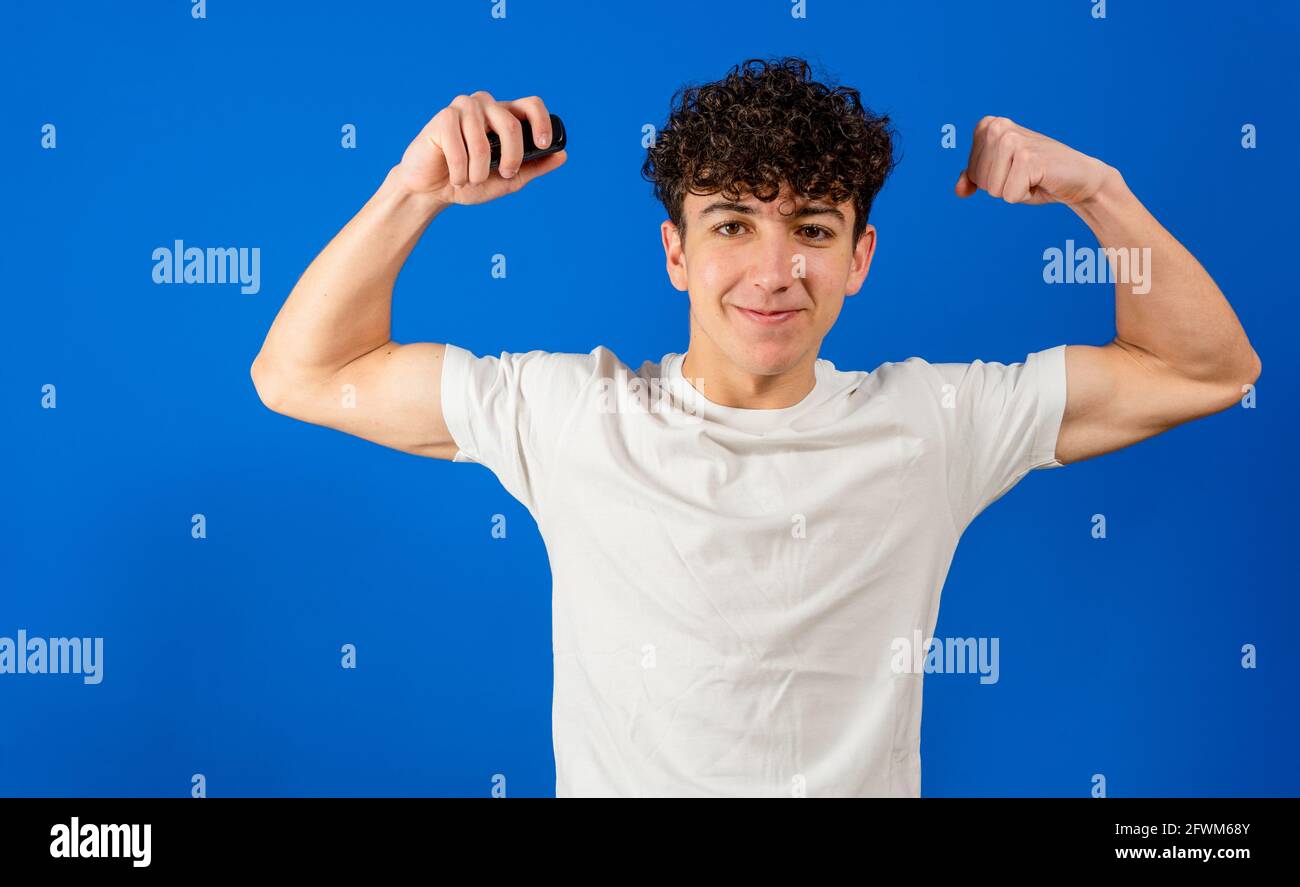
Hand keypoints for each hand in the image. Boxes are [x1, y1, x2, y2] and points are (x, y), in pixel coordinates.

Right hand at [394, 91, 566, 204]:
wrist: (432, 191)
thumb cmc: (470, 182)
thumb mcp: (508, 180)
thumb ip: (534, 167)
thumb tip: (563, 155)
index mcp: (505, 115)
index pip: (531, 104)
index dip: (541, 122)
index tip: (542, 145)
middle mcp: (486, 106)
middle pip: (511, 124)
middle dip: (511, 157)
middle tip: (504, 174)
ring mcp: (463, 108)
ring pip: (483, 139)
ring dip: (478, 170)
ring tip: (470, 181)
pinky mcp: (443, 118)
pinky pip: (458, 144)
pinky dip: (459, 169)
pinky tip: (455, 176)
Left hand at [955, 116, 1112, 206]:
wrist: (1078, 177)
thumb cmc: (1036, 175)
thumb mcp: (999, 175)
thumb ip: (974, 179)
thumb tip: (959, 190)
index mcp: (987, 125)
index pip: (971, 172)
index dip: (993, 179)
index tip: (1014, 168)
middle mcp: (998, 127)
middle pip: (980, 181)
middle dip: (1002, 186)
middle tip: (1026, 174)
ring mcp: (1012, 141)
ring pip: (992, 190)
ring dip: (1013, 191)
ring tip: (1032, 176)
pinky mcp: (1027, 158)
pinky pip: (1010, 196)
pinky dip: (1025, 196)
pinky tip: (1040, 180)